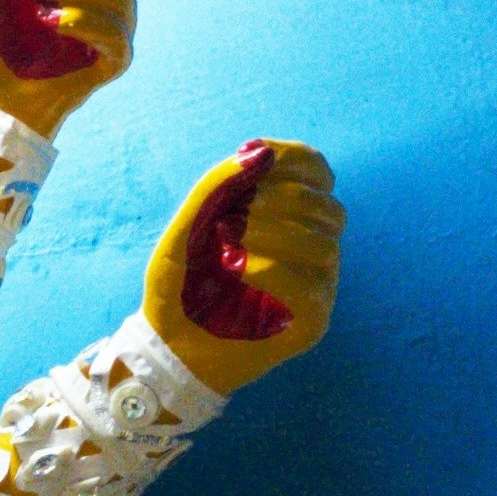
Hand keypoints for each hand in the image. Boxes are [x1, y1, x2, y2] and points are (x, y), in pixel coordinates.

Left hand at [145, 142, 340, 392]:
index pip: (318, 173)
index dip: (297, 160)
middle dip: (281, 201)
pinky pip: (308, 286)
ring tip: (229, 247)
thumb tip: (259, 151)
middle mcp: (311, 249)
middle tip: (232, 218)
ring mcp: (316, 286)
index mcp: (291, 218)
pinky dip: (271, 272)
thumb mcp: (190, 223)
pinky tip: (240, 273)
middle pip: (327, 209)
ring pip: (324, 246)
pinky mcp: (312, 322)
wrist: (168, 344)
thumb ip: (219, 184)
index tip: (258, 161)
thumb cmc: (181, 281)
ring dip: (274, 235)